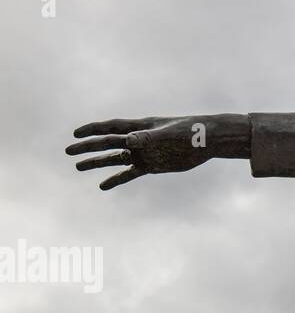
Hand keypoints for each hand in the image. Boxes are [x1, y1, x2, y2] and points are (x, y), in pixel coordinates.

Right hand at [66, 114, 250, 190]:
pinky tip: (103, 186)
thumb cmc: (190, 131)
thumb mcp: (168, 134)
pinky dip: (116, 179)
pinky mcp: (153, 166)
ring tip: (77, 167)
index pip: (112, 127)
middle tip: (68, 151)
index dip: (93, 130)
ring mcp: (145, 153)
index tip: (76, 133)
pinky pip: (130, 173)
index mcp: (142, 127)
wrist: (208, 141)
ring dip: (97, 163)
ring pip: (116, 158)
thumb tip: (128, 141)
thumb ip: (147, 138)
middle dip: (89, 147)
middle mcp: (139, 140)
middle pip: (109, 143)